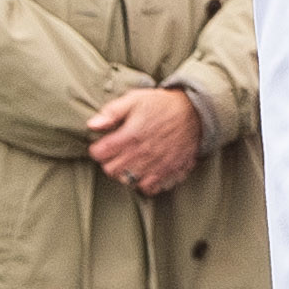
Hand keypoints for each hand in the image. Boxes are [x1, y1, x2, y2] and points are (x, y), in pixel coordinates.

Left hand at [83, 84, 202, 194]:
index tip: (105, 143)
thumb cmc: (163, 104)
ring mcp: (155, 164)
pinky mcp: (168, 171)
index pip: (99, 154)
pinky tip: (145, 171)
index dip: (98, 148)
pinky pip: (148, 188)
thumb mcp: (136, 99)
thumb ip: (112, 112)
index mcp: (130, 135)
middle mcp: (141, 153)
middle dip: (110, 161)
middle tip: (118, 152)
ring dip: (126, 172)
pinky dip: (144, 182)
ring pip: (127, 180)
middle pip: (111, 170)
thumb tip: (92, 125)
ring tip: (131, 161)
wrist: (196, 111)